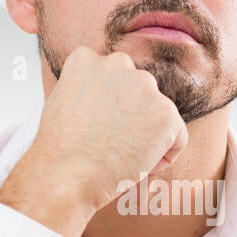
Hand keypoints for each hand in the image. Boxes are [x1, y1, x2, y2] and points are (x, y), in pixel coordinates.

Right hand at [0, 45, 188, 236]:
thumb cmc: (59, 151)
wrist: (67, 176)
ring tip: (122, 158)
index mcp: (87, 59)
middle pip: (137, 92)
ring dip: (147, 135)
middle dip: (130, 118)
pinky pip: (177, 136)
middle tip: (110, 145)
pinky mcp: (166, 113)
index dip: (107, 109)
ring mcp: (144, 86)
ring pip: (157, 113)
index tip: (96, 130)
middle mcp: (118, 64)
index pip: (111, 78)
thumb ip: (86, 90)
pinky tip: (141, 167)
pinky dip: (164, 155)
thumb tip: (107, 99)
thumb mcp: (61, 104)